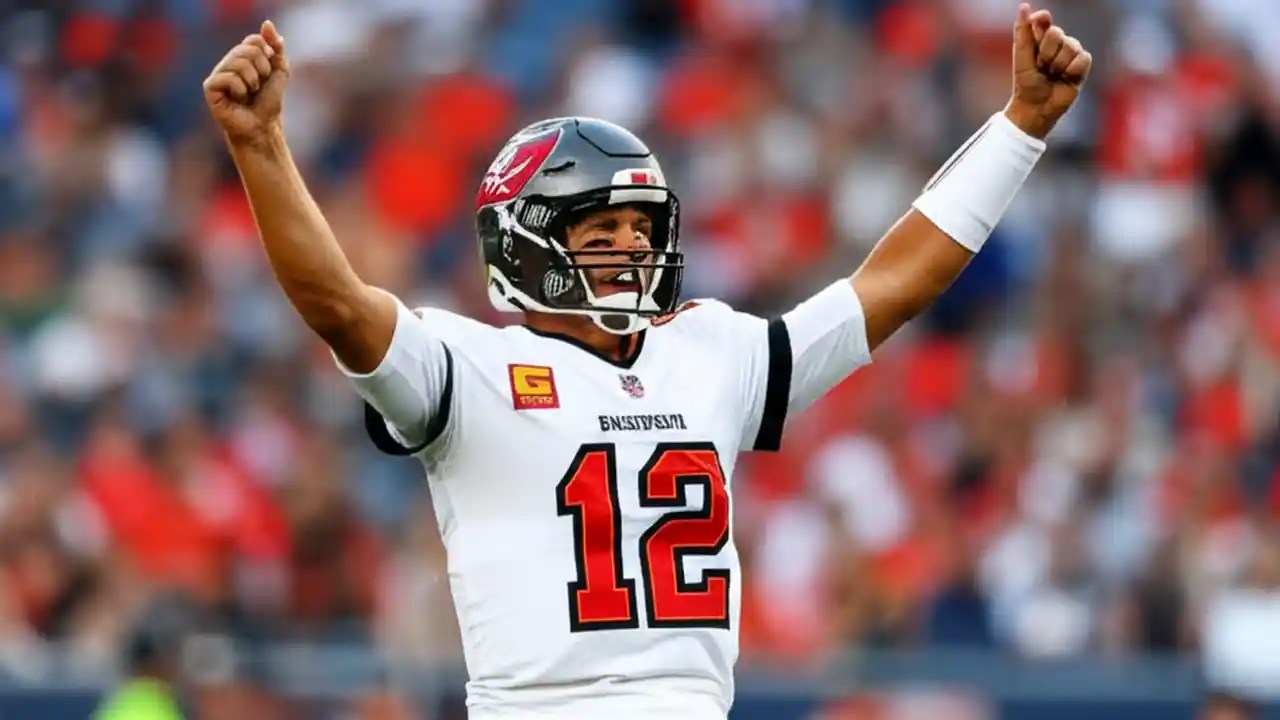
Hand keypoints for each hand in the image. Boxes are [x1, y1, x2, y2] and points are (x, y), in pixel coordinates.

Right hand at [203, 20, 289, 147]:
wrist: (263, 127)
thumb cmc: (269, 102)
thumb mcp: (279, 71)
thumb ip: (275, 47)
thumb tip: (268, 24)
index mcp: (240, 57)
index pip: (253, 40)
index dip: (266, 54)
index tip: (268, 71)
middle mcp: (226, 63)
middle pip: (246, 50)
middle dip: (261, 69)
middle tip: (259, 85)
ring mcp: (216, 75)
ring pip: (237, 63)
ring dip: (252, 81)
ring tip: (249, 94)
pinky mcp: (210, 89)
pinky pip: (228, 77)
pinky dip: (240, 89)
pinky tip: (238, 100)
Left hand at [1004, 3, 1092, 138]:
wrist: (1036, 108)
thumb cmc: (1026, 84)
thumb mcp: (1021, 58)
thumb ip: (1024, 33)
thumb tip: (1024, 6)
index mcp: (1039, 39)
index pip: (1043, 20)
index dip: (1042, 20)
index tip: (1041, 21)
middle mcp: (1056, 43)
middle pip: (1056, 33)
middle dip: (1045, 53)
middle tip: (1041, 68)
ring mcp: (1070, 53)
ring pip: (1071, 46)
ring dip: (1058, 64)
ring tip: (1052, 75)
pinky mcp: (1082, 65)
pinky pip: (1082, 58)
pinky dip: (1072, 70)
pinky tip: (1065, 78)